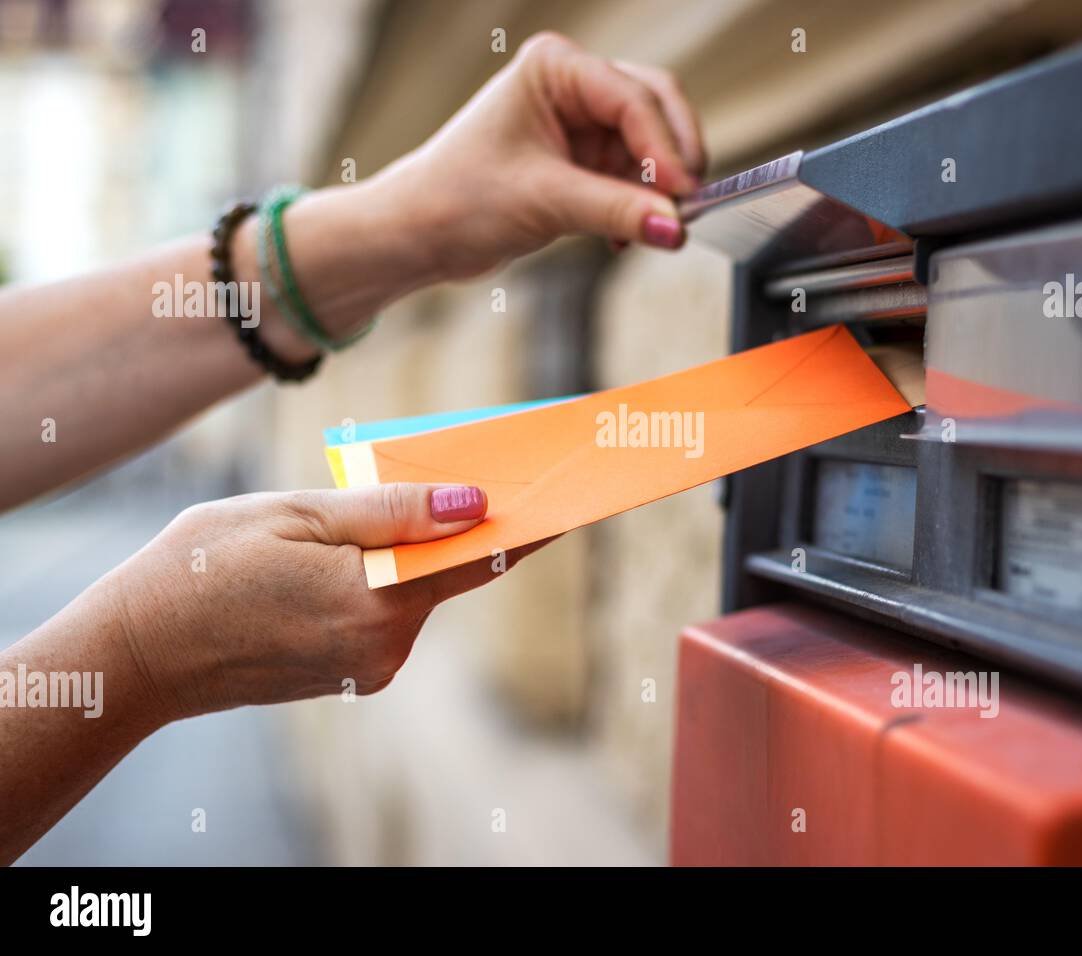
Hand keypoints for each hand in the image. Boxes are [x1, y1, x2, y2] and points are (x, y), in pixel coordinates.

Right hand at [92, 483, 541, 720]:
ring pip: (414, 589)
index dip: (533, 522)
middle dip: (460, 521)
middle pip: (448, 569)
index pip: (482, 555)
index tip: (578, 496)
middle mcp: (384, 646)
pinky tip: (349, 551)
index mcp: (375, 602)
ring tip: (384, 502)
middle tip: (477, 467)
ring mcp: (367, 668)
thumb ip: (389, 512)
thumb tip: (474, 504)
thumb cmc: (199, 572)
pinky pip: (385, 612)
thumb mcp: (294, 516)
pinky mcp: (349, 675)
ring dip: (412, 548)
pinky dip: (384, 577)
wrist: (133, 657)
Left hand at [368, 31, 707, 278]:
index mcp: (554, 67)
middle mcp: (571, 86)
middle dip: (671, 160)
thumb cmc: (458, 199)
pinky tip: (626, 237)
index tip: (681, 195)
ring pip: (649, 148)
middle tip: (685, 206)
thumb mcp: (546, 202)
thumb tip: (674, 227)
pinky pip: (633, 178)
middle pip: (654, 110)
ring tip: (649, 230)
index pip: (633, 99)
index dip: (663, 148)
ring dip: (655, 191)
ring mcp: (578, 123)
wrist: (420, 235)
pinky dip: (638, 207)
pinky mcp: (582, 162)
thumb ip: (618, 212)